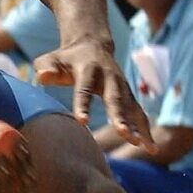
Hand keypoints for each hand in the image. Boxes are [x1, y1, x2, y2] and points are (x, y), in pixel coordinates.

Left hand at [34, 38, 155, 151]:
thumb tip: (42, 76)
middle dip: (119, 116)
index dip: (83, 105)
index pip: (84, 89)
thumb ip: (46, 67)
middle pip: (115, 98)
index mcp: (89, 70)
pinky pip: (138, 113)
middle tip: (123, 133)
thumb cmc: (65, 58)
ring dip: (138, 126)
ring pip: (132, 107)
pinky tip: (150, 147)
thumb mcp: (51, 59)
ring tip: (145, 146)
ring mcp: (122, 86)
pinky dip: (145, 129)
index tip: (82, 121)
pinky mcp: (129, 94)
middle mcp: (110, 77)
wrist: (91, 45)